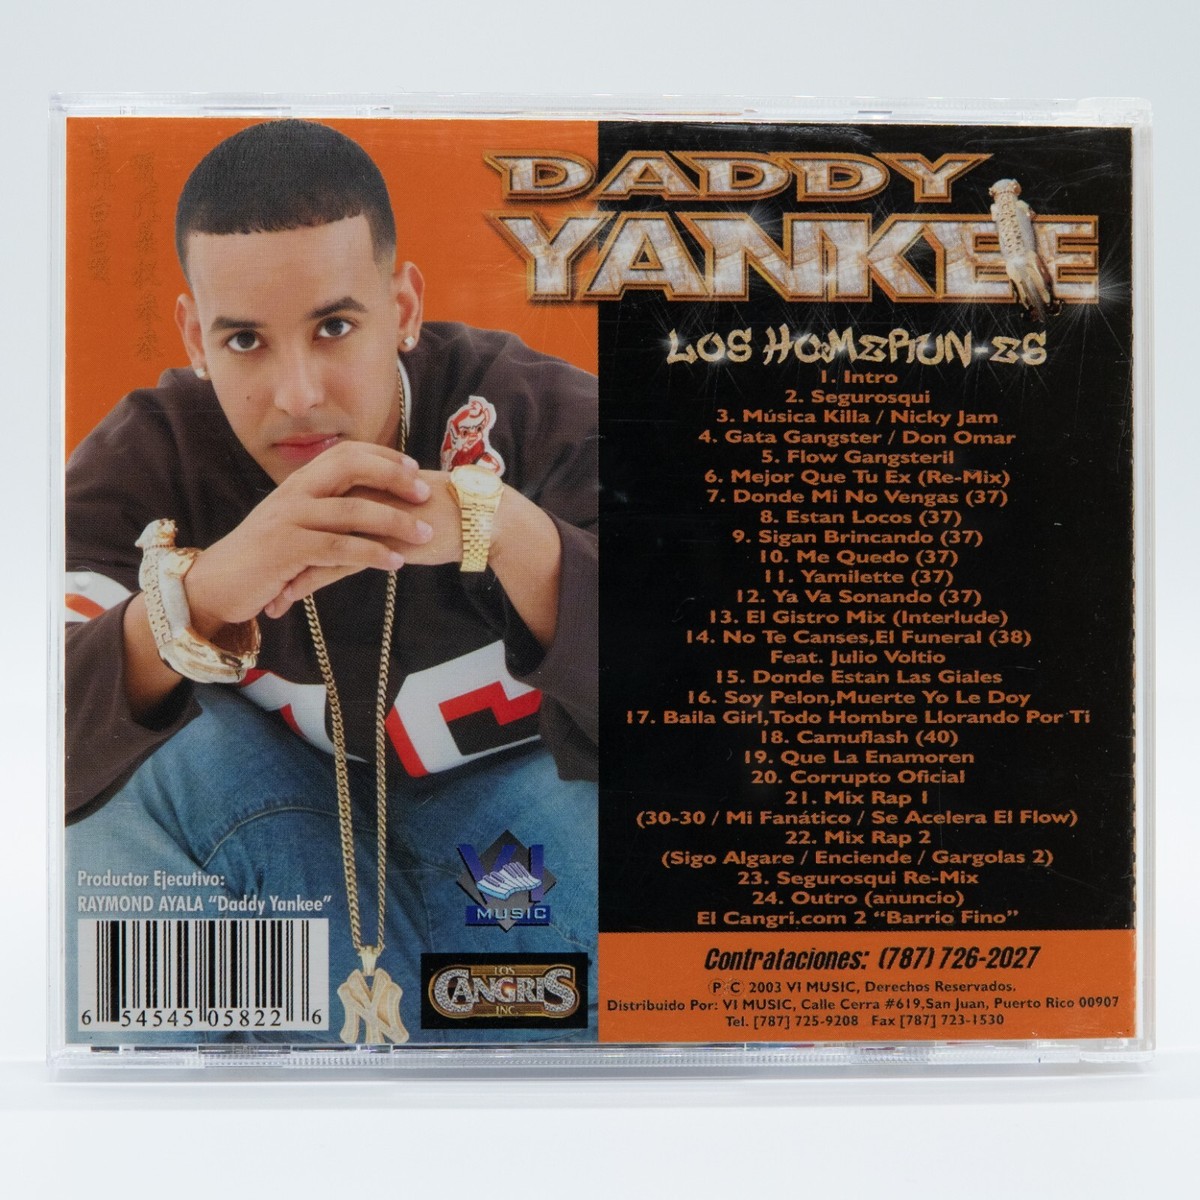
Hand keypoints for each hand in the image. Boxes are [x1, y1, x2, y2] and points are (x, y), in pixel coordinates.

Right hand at [182, 442, 438, 628]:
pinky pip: (340, 547)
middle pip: (350, 468)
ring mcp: (288, 519)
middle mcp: (293, 493)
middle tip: (425, 494)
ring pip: (352, 510)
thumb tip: (365, 504)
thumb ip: (323, 511)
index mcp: (297, 483)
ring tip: (424, 533)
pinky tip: (396, 562)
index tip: (413, 469)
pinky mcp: (287, 550)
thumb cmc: (262, 559)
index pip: (345, 453)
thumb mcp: (293, 526)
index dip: (382, 456)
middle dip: (393, 477)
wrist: (215, 585)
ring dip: (395, 521)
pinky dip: (373, 553)